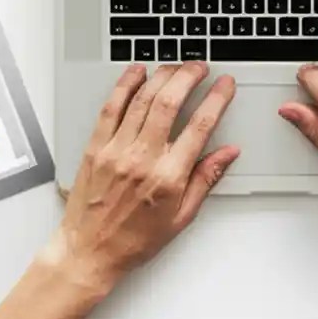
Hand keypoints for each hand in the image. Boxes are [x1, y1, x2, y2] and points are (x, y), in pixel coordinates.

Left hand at [42, 62, 239, 292]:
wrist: (89, 252)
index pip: (200, 126)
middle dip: (189, 76)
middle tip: (200, 66)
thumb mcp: (182, 217)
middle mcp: (142, 159)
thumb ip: (206, 179)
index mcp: (168, 177)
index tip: (225, 86)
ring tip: (176, 65)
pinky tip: (137, 72)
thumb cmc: (134, 240)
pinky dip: (125, 84)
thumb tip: (228, 153)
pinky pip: (111, 107)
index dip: (217, 99)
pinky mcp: (96, 147)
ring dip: (162, 75)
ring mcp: (116, 150)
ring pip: (142, 99)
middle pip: (170, 102)